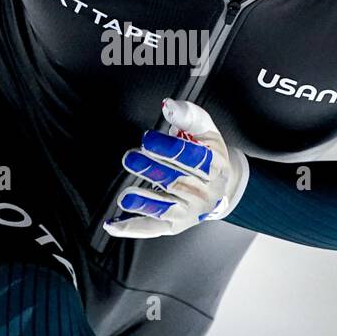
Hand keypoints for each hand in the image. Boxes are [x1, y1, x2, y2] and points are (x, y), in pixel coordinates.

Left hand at [102, 98, 248, 238]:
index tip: (148, 138)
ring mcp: (190, 212)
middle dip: (152, 170)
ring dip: (144, 202)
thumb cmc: (210, 156)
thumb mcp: (207, 133)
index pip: (193, 158)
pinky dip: (132, 227)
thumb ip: (189, 117)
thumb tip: (169, 106)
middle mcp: (205, 193)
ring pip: (165, 209)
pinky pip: (152, 228)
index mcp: (216, 167)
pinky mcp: (175, 225)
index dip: (170, 148)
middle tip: (130, 158)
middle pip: (176, 182)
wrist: (223, 188)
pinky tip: (114, 224)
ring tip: (125, 197)